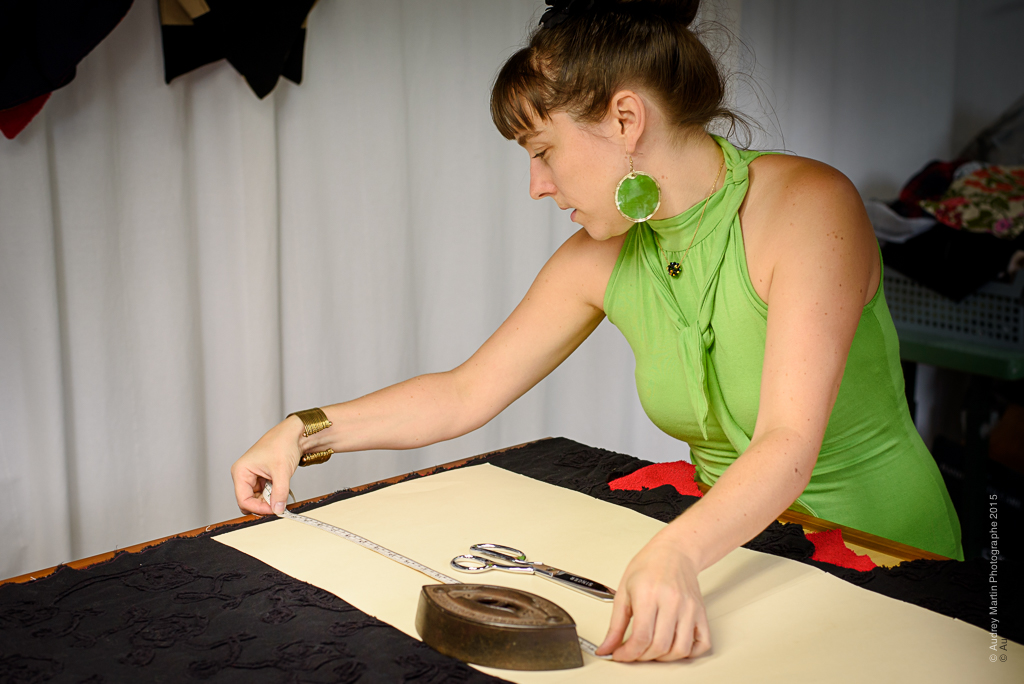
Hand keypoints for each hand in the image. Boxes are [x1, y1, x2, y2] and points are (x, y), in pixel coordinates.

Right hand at [230, 416, 304, 515]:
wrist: (294, 434)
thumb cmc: (283, 444)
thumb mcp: (282, 472)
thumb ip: (280, 493)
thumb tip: (278, 510)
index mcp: (240, 471)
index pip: (243, 500)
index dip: (259, 508)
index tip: (274, 510)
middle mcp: (243, 475)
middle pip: (249, 501)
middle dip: (264, 505)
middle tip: (279, 505)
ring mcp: (252, 477)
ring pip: (258, 498)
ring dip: (270, 500)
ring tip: (282, 494)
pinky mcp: (261, 477)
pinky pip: (264, 493)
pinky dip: (273, 495)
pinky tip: (282, 490)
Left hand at [596, 534, 710, 661]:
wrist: (675, 551)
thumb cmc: (649, 565)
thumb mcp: (624, 590)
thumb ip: (615, 624)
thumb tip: (606, 647)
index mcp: (649, 594)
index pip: (641, 637)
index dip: (628, 653)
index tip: (621, 655)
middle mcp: (672, 601)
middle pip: (659, 646)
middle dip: (642, 656)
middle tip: (634, 651)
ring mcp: (689, 608)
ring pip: (680, 650)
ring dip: (664, 658)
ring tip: (652, 649)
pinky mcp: (701, 612)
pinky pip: (702, 643)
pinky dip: (688, 653)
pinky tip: (674, 646)